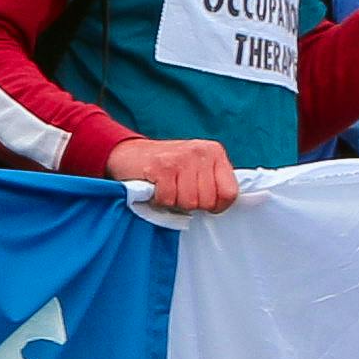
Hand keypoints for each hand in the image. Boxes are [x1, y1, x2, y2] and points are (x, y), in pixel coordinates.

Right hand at [109, 134, 240, 212]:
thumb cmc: (166, 168)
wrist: (128, 153)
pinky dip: (159, 200)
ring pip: (188, 202)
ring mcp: (180, 158)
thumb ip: (213, 183)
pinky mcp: (161, 166)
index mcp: (214, 152)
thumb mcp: (196, 168)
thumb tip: (223, 206)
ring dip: (174, 202)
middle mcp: (200, 151)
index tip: (202, 203)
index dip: (216, 206)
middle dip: (191, 204)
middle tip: (178, 192)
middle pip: (207, 201)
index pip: (229, 193)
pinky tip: (156, 188)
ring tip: (167, 189)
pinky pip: (168, 199)